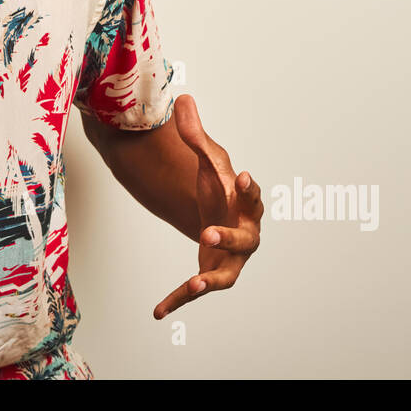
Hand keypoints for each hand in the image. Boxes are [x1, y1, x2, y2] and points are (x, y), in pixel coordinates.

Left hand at [153, 94, 261, 319]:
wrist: (219, 218)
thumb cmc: (219, 190)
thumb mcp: (206, 162)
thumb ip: (194, 135)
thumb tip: (181, 98)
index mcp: (244, 204)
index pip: (251, 194)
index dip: (248, 187)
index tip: (241, 176)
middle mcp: (244, 234)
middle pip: (246, 238)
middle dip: (230, 236)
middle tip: (208, 231)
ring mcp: (230, 259)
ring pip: (226, 274)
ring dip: (210, 279)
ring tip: (193, 283)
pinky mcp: (212, 275)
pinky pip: (196, 291)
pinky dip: (178, 301)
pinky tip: (159, 312)